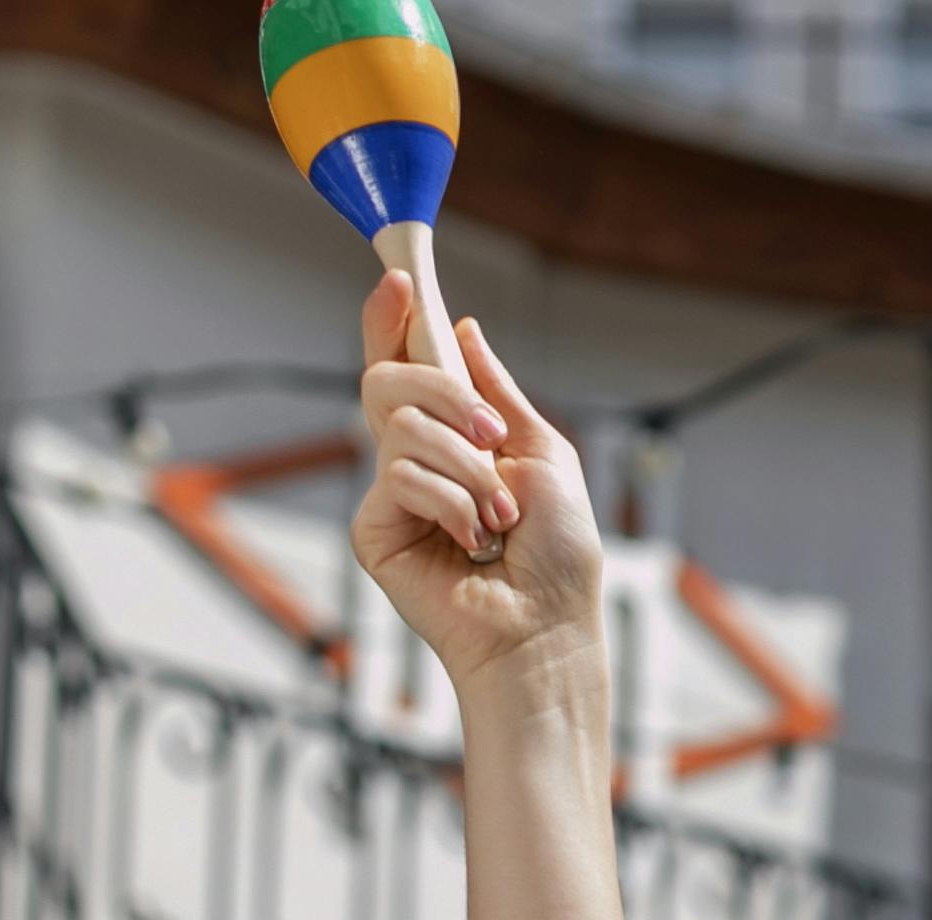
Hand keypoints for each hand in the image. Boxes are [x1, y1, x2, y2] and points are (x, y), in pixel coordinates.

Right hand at [350, 277, 600, 709]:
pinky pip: (398, 477)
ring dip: (466, 467)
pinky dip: (449, 502)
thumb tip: (464, 326)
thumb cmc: (557, 554)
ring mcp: (391, 495)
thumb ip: (496, 391)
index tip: (400, 280)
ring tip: (499, 517)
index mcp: (453, 437)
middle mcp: (415, 459)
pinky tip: (472, 540)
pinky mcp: (374, 531)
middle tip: (491, 438)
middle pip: (387, 379)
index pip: (407, 365)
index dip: (393, 321)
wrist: (546, 626)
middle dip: (445, 393)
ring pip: (400, 426)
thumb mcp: (541, 452)